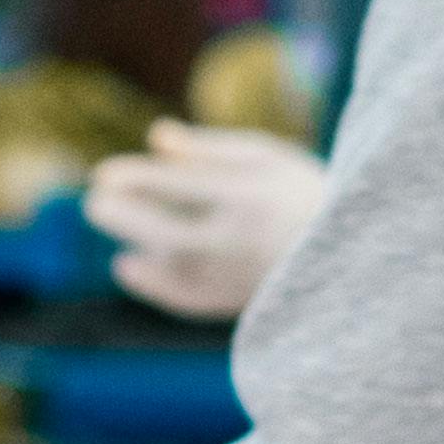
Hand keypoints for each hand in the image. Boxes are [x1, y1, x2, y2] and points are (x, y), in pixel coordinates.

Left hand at [80, 122, 329, 320]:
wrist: (349, 257)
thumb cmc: (300, 193)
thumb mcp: (266, 158)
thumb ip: (210, 150)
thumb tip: (155, 137)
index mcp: (250, 198)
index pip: (180, 187)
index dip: (137, 179)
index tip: (102, 173)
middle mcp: (241, 243)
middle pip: (168, 233)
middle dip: (124, 216)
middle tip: (94, 200)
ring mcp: (237, 280)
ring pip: (173, 268)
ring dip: (135, 244)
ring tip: (107, 217)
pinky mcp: (236, 306)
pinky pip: (184, 299)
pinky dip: (152, 285)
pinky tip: (127, 263)